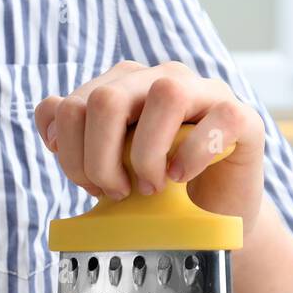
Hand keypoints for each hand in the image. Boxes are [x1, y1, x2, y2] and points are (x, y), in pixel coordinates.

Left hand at [33, 60, 264, 233]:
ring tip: (151, 187)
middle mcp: (159, 79)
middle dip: (98, 159)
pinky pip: (217, 119)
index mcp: (122, 87)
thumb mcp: (110, 169)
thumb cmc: (160, 190)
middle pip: (105, 98)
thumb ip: (75, 142)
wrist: (215, 214)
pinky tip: (181, 178)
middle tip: (116, 192)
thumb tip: (51, 128)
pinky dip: (191, 155)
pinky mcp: (240, 117)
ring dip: (146, 155)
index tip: (89, 185)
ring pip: (164, 93)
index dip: (69, 154)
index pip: (70, 105)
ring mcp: (204, 92)